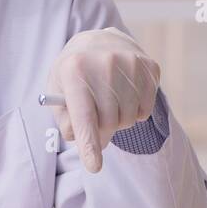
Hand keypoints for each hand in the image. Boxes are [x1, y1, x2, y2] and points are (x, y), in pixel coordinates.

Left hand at [45, 27, 159, 173]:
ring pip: (129, 119)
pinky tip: (123, 94)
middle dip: (102, 132)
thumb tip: (82, 140)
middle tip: (95, 123)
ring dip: (118, 121)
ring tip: (108, 102)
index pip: (84, 116)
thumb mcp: (57, 92)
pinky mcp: (149, 66)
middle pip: (109, 123)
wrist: (97, 40)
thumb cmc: (73, 73)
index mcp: (74, 71)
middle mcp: (104, 64)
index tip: (94, 166)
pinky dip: (135, 112)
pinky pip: (145, 110)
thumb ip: (65, 120)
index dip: (89, 144)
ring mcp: (130, 64)